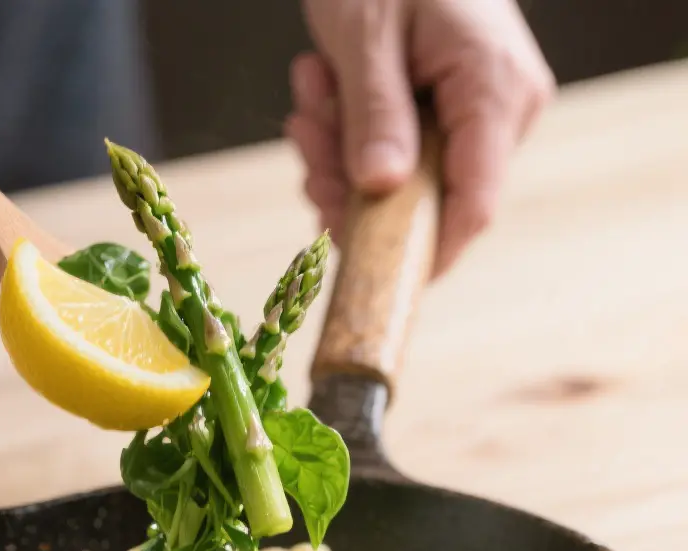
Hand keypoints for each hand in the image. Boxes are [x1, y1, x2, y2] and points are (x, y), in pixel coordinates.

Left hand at [288, 0, 553, 274]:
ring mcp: (482, 112)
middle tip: (305, 139)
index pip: (472, 208)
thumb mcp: (365, 30)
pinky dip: (355, 138)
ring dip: (343, 156)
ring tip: (310, 99)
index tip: (360, 261)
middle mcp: (504, 110)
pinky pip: (404, 154)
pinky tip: (324, 97)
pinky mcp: (455, 110)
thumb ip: (375, 114)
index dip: (420, 251)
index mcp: (495, 90)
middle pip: (430, 200)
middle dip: (354, 184)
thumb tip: (381, 190)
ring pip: (408, 180)